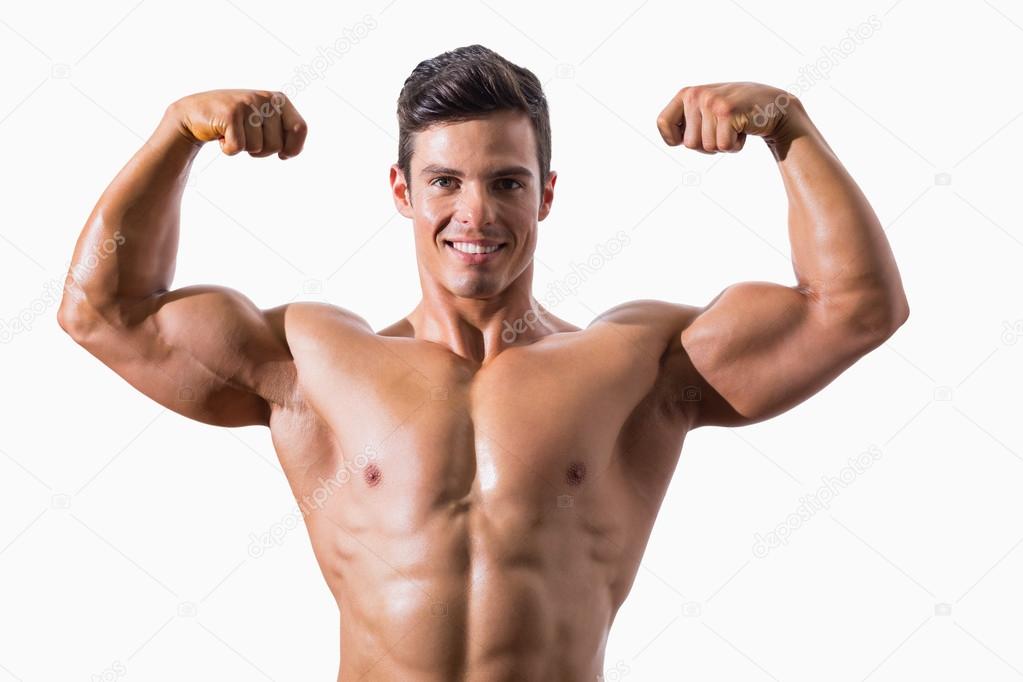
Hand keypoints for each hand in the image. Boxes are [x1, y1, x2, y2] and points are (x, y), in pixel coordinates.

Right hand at [165, 89, 307, 158]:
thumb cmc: (235, 122)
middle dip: (262, 151)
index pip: (300, 129)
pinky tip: (221, 135)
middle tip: (246, 137)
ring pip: (258, 149)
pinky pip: (238, 148)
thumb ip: (283, 132)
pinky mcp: (230, 114)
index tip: (283, 155)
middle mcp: (266, 98)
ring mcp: (248, 104)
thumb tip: (292, 152)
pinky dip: (228, 149)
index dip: (293, 148)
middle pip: (277, 145)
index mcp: (279, 99)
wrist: (196, 113)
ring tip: (233, 133)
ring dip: (244, 148)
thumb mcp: (264, 122)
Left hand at [655, 82, 805, 153]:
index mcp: (687, 94)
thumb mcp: (707, 109)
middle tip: (724, 128)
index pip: (662, 123)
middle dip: (708, 145)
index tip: (690, 137)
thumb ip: (687, 119)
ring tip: (735, 126)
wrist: (774, 105)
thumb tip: (672, 140)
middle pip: (689, 144)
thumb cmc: (737, 112)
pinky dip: (735, 146)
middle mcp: (696, 95)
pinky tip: (744, 129)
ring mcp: (712, 102)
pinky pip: (724, 147)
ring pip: (707, 147)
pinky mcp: (728, 112)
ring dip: (724, 144)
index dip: (674, 139)